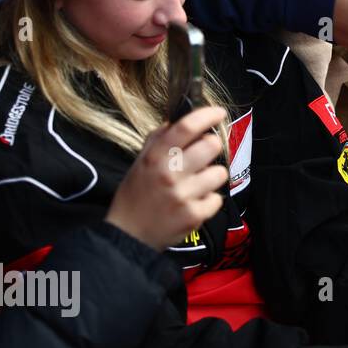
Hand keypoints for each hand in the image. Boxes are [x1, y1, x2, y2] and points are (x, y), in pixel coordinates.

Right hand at [104, 106, 229, 248]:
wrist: (128, 234)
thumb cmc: (136, 194)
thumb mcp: (141, 162)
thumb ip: (159, 140)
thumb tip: (180, 120)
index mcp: (155, 157)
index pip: (186, 127)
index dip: (207, 115)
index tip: (218, 112)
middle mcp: (170, 174)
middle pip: (211, 146)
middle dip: (211, 147)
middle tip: (202, 156)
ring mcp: (183, 195)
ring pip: (219, 173)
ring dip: (211, 177)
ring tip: (196, 184)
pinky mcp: (194, 215)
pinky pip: (217, 198)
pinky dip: (209, 200)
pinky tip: (193, 202)